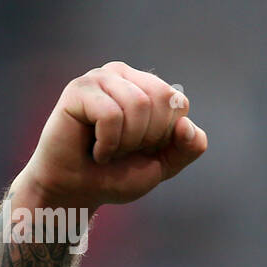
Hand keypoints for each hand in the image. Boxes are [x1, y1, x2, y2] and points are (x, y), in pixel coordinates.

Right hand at [13, 60, 207, 209]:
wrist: (77, 191)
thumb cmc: (118, 174)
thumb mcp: (164, 164)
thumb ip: (188, 148)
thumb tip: (187, 125)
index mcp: (148, 88)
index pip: (179, 103)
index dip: (166, 137)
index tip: (142, 149)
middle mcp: (124, 76)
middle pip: (162, 98)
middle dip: (148, 136)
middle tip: (124, 149)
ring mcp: (100, 79)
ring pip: (138, 104)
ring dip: (127, 141)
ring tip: (109, 149)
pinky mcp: (78, 90)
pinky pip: (111, 115)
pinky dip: (108, 143)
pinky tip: (95, 149)